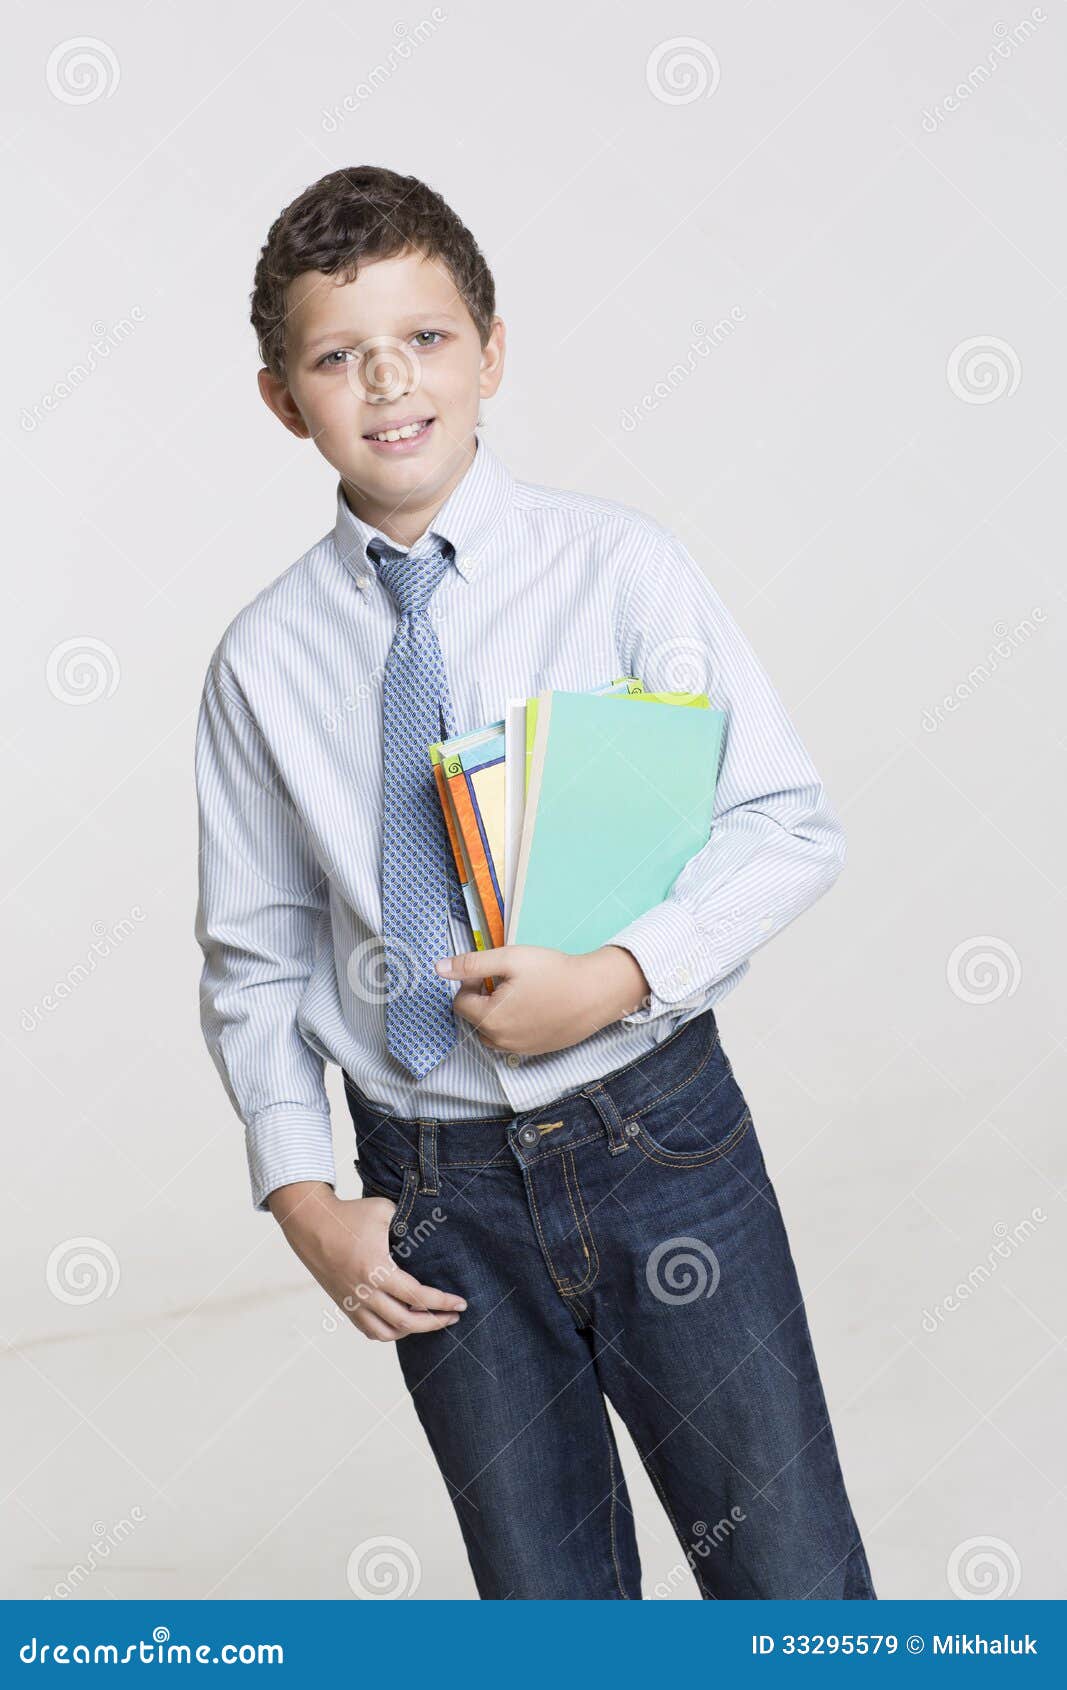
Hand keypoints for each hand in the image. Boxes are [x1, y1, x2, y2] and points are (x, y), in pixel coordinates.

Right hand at [267, 1182, 466, 1341]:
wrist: (311, 1224)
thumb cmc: (350, 1214)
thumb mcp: (385, 1210)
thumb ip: (408, 1223)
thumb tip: (429, 1232)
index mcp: (377, 1270)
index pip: (417, 1297)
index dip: (443, 1303)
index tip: (461, 1304)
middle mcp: (365, 1292)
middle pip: (407, 1322)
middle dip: (435, 1323)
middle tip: (453, 1317)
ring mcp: (353, 1301)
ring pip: (388, 1333)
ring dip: (412, 1331)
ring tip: (430, 1321)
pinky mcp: (345, 1304)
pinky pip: (370, 1330)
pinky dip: (389, 1332)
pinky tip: (402, 1323)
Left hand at [435, 943, 650, 1055]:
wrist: (595, 992)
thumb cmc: (553, 972)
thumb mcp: (509, 959)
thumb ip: (471, 964)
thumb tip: (438, 969)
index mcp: (490, 1019)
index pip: (460, 1002)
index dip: (471, 981)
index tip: (493, 970)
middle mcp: (500, 1041)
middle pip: (474, 1018)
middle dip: (483, 997)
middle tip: (509, 979)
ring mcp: (519, 1049)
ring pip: (491, 1030)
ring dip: (496, 1012)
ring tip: (521, 993)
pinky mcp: (535, 1051)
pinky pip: (511, 1038)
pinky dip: (514, 1023)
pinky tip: (534, 1006)